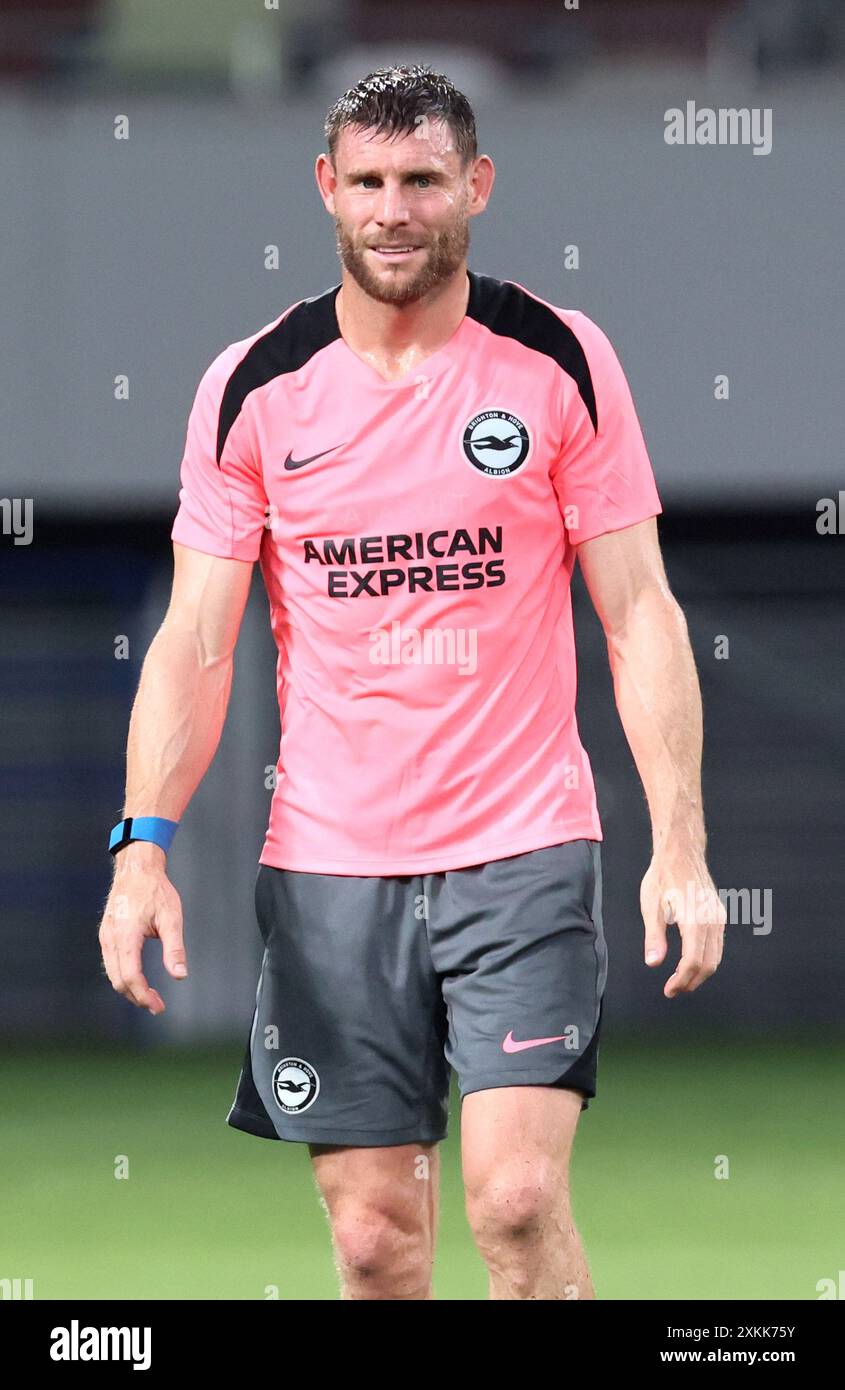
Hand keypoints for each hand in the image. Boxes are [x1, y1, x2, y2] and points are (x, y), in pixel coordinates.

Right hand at [98, 843, 186, 1013]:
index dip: (143, 995)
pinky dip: (122, 975)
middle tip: (157, 1005)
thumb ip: (174, 948)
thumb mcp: (171, 918)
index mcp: (126, 936)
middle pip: (118, 980)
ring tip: (149, 996)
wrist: (136, 869)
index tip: (158, 1006)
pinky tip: (137, 978)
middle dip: (136, 997)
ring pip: (112, 973)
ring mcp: (105, 936)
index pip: (130, 976)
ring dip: (129, 988)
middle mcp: (111, 938)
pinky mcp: (106, 933)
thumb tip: (179, 975)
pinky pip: (110, 962)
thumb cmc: (155, 890)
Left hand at [640, 850, 725, 997]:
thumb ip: (654, 937)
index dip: (681, 980)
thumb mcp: (651, 906)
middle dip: (691, 981)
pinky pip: (717, 945)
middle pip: (708, 964)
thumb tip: (653, 963)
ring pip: (715, 957)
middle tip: (672, 990)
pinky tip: (689, 963)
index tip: (669, 990)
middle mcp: (712, 920)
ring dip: (699, 973)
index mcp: (695, 919)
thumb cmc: (663, 876)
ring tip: (680, 981)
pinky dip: (705, 960)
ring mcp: (719, 918)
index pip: (693, 961)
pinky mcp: (720, 915)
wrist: (681, 853)